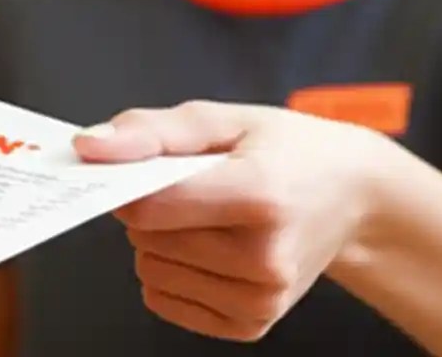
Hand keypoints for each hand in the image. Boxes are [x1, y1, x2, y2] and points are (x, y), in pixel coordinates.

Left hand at [72, 101, 389, 341]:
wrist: (354, 196)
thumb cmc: (286, 152)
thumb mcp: (223, 119)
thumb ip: (149, 131)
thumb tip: (88, 146)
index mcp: (259, 198)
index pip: (149, 207)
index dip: (128, 185)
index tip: (139, 168)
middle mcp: (264, 259)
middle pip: (146, 239)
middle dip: (150, 210)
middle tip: (194, 189)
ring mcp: (261, 298)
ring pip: (150, 271)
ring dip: (160, 242)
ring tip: (208, 218)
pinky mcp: (252, 323)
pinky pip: (163, 300)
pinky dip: (172, 272)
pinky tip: (209, 248)